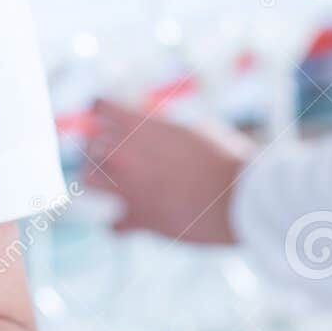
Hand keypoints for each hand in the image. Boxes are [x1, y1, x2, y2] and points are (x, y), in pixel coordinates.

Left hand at [85, 99, 251, 243]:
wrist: (244, 198)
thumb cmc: (231, 160)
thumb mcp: (198, 130)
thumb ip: (167, 130)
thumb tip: (158, 131)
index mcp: (143, 125)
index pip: (100, 107)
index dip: (101, 111)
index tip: (104, 116)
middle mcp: (128, 154)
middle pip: (89, 146)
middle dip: (98, 150)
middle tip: (109, 156)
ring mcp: (129, 187)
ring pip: (87, 180)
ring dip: (97, 182)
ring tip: (111, 186)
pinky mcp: (140, 219)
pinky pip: (111, 224)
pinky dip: (118, 223)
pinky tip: (127, 221)